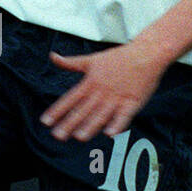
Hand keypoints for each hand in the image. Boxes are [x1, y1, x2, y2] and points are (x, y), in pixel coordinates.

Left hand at [41, 41, 163, 141]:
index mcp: (90, 82)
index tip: (45, 122)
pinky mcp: (133, 101)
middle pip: (83, 109)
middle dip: (69, 123)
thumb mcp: (91, 59)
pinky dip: (117, 124)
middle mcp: (101, 91)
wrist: (146, 53)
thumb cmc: (118, 58)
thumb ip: (71, 63)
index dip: (57, 111)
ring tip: (79, 137)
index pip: (70, 99)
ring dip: (90, 126)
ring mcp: (117, 97)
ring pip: (101, 114)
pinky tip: (110, 134)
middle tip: (57, 136)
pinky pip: (124, 115)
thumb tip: (52, 56)